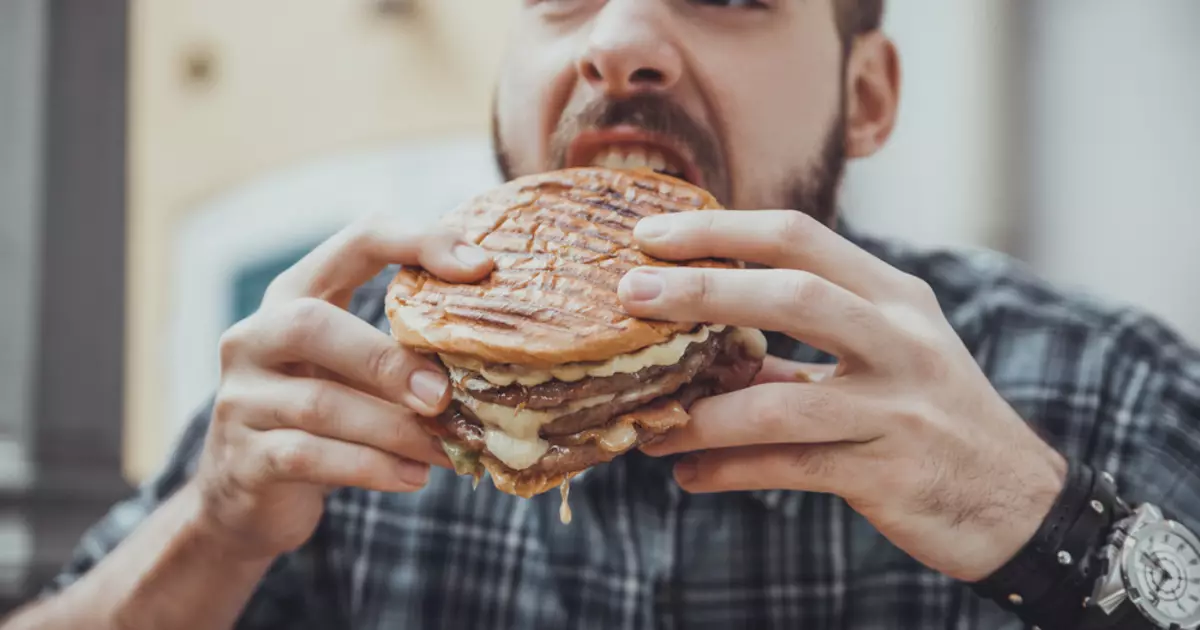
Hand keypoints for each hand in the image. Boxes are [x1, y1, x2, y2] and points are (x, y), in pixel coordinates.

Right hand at [193, 214, 492, 559]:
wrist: (248, 497)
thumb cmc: (323, 419)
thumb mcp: (357, 373)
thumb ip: (404, 353)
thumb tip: (497, 360)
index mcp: (295, 294)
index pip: (357, 240)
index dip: (418, 242)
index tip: (480, 267)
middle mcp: (255, 336)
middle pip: (312, 324)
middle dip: (387, 360)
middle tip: (445, 397)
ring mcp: (241, 397)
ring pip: (320, 403)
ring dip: (396, 430)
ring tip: (448, 450)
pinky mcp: (244, 458)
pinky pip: (310, 456)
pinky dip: (372, 469)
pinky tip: (413, 477)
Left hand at [618, 210, 1066, 581]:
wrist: (1016, 502)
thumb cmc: (932, 416)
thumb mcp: (883, 358)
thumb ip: (803, 345)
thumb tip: (702, 343)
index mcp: (893, 295)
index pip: (800, 237)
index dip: (720, 230)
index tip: (653, 235)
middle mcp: (900, 340)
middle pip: (791, 294)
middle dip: (702, 291)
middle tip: (630, 296)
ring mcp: (897, 407)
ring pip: (778, 402)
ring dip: (701, 416)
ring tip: (648, 428)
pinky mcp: (888, 472)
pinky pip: (788, 468)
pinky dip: (728, 472)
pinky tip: (690, 475)